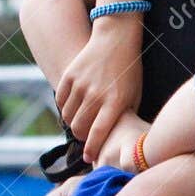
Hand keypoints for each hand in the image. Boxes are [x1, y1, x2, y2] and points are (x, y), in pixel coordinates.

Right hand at [56, 20, 143, 164]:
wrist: (116, 38)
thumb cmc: (129, 70)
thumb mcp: (134, 94)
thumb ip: (124, 115)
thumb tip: (118, 139)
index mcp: (115, 102)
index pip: (99, 133)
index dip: (92, 148)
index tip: (89, 157)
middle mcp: (96, 95)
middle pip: (79, 127)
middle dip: (81, 136)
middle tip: (85, 136)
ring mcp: (81, 84)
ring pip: (68, 116)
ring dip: (72, 123)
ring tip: (80, 121)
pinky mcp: (70, 75)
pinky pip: (60, 101)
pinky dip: (64, 108)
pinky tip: (73, 107)